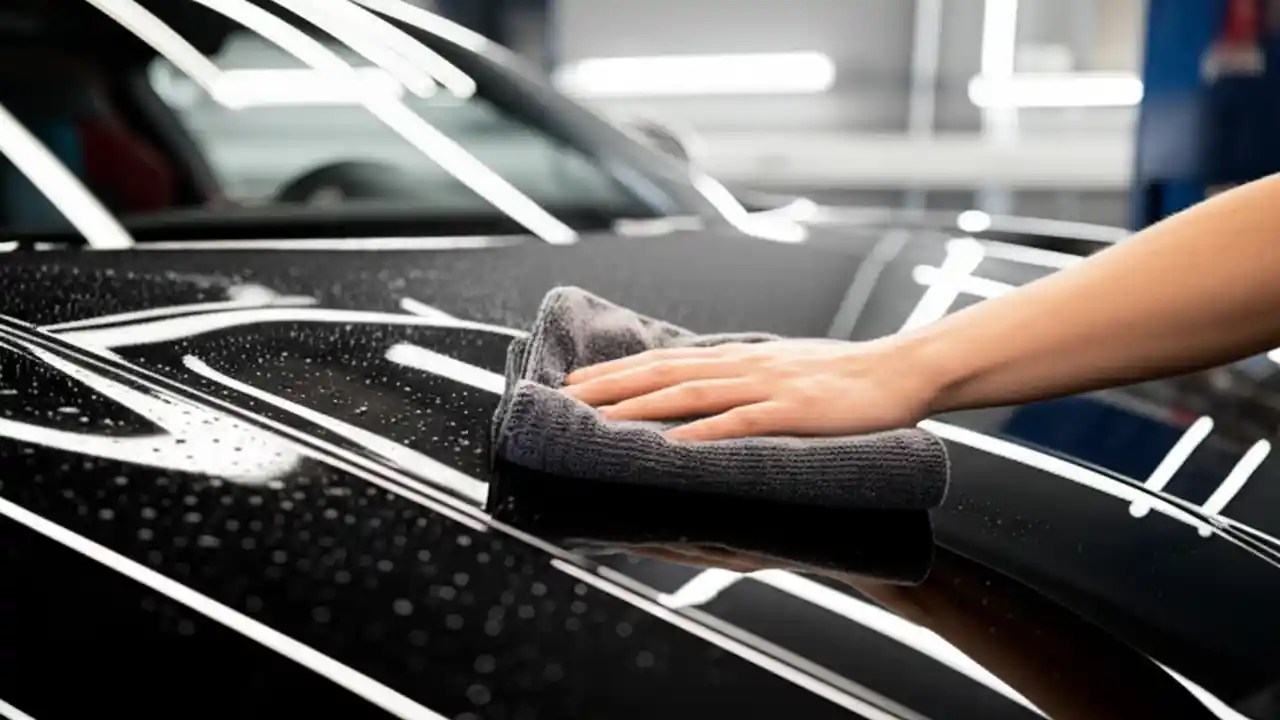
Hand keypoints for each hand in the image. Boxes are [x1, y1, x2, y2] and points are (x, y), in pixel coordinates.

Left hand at [562, 338, 939, 441]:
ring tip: (601, 418)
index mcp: (739, 359)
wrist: (900, 371)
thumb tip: (700, 391)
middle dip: (612, 385)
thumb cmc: (841, 379)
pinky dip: (706, 434)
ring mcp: (768, 387)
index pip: (666, 361)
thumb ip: (741, 380)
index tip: (577, 383)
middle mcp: (744, 366)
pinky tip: (674, 446)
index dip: (618, 372)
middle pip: (665, 371)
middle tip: (566, 398)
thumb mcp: (781, 371)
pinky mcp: (795, 410)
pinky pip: (743, 422)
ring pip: (692, 392)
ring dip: (642, 405)